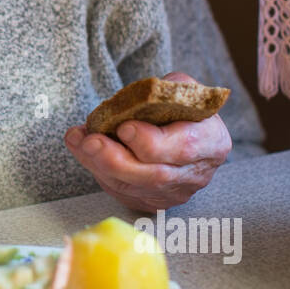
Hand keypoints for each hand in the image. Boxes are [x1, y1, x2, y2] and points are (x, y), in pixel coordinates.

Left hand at [64, 72, 231, 212]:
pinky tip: (83, 150)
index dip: (151, 142)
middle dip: (116, 159)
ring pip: (132, 187)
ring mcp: (174, 192)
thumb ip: (165, 90)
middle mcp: (196, 174)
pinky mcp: (151, 200)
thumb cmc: (181, 105)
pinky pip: (121, 192)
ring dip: (98, 164)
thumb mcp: (182, 88)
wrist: (182, 128)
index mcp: (212, 142)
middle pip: (154, 175)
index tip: (125, 127)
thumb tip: (137, 100)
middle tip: (91, 141)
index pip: (183, 149)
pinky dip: (98, 171)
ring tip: (78, 140)